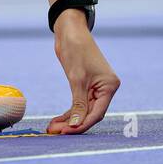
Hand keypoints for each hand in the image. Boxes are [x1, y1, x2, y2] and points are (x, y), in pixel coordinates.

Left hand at [46, 12, 119, 133]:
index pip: (97, 112)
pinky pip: (78, 104)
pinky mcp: (84, 86)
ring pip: (83, 111)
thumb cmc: (77, 50)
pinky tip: (57, 120)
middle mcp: (105, 89)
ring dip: (69, 120)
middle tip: (56, 131)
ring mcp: (95, 88)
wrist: (70, 32)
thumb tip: (76, 125)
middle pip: (90, 113)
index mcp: (109, 86)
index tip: (66, 132)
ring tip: (53, 128)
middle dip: (73, 123)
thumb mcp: (77, 79)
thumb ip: (78, 103)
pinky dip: (69, 112)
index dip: (82, 124)